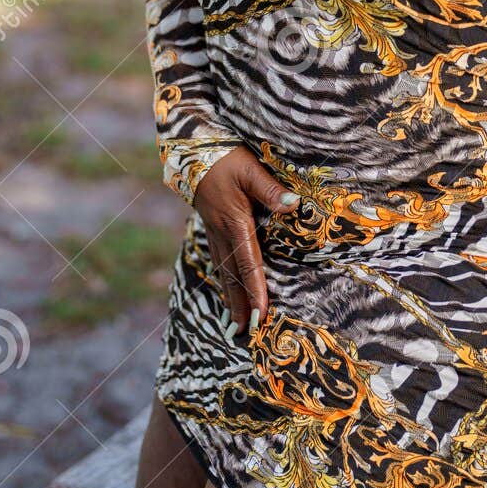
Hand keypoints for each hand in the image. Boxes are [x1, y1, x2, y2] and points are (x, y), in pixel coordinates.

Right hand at [192, 147, 299, 339]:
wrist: (192, 151)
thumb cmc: (226, 159)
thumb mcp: (250, 169)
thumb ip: (270, 190)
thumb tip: (294, 206)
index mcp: (235, 223)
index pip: (248, 263)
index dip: (255, 291)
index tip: (260, 316)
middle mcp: (222, 234)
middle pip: (234, 277)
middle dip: (240, 306)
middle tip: (246, 336)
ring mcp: (215, 234)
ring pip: (224, 273)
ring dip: (231, 299)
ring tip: (235, 326)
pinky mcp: (213, 230)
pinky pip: (220, 262)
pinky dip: (225, 283)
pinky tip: (228, 293)